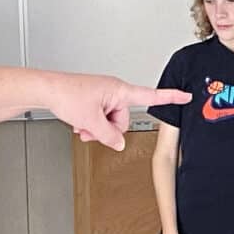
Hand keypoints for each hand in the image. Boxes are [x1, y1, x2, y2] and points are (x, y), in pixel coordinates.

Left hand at [51, 76, 193, 151]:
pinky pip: (101, 117)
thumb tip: (119, 143)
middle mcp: (114, 91)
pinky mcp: (94, 99)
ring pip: (111, 122)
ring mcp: (104, 95)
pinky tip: (80, 124)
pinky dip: (92, 124)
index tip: (186, 96)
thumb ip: (109, 136)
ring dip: (97, 129)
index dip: (170, 97)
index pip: (150, 95)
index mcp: (119, 90)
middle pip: (124, 120)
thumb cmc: (67, 95)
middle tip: (90, 128)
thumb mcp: (91, 122)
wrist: (47, 89)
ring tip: (82, 126)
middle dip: (108, 130)